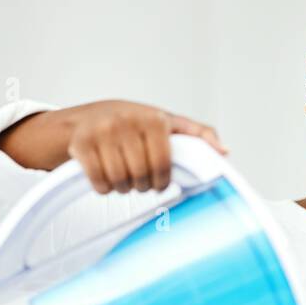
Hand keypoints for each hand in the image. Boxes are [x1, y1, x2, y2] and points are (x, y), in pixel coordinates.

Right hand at [0, 99, 226, 192]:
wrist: (90, 116)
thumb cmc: (136, 124)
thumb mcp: (168, 124)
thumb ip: (197, 135)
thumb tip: (224, 152)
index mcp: (153, 119)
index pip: (163, 164)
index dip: (162, 180)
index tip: (160, 182)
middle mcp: (126, 121)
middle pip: (140, 175)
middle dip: (142, 185)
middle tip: (140, 180)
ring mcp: (101, 131)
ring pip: (119, 181)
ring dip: (123, 188)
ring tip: (124, 179)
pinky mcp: (81, 144)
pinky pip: (98, 181)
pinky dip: (103, 188)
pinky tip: (107, 180)